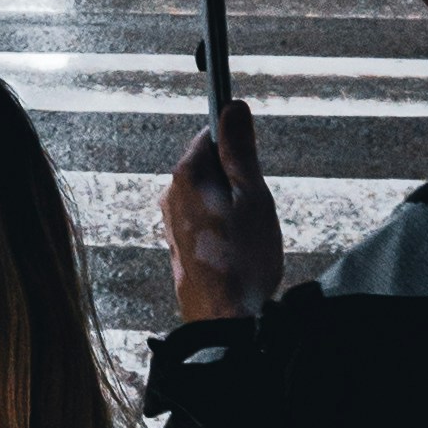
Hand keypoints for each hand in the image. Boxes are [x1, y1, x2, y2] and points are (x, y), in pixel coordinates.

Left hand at [164, 100, 283, 322]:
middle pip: (210, 168)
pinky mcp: (180, 250)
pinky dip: (225, 232)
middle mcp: (171, 197)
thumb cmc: (244, 257)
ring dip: (233, 210)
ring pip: (210, 199)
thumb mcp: (252, 194)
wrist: (224, 320)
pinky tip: (239, 254)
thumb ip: (240, 150)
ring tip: (249, 237)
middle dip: (237, 182)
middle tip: (256, 209)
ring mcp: (173, 225)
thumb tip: (233, 106)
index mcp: (186, 176)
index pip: (210, 136)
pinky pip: (206, 225)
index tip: (254, 168)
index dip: (237, 147)